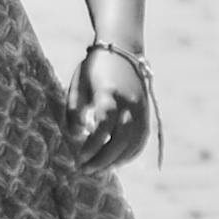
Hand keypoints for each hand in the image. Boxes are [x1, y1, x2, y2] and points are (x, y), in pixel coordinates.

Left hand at [69, 45, 149, 167]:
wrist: (122, 49)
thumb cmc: (94, 67)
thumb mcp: (78, 84)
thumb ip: (73, 110)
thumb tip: (75, 136)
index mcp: (109, 95)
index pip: (103, 128)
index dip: (92, 146)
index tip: (79, 157)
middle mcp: (128, 104)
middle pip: (119, 140)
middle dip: (102, 159)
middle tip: (85, 170)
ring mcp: (140, 109)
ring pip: (132, 144)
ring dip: (115, 161)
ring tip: (99, 169)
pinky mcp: (146, 113)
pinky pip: (140, 140)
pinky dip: (129, 154)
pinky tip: (117, 161)